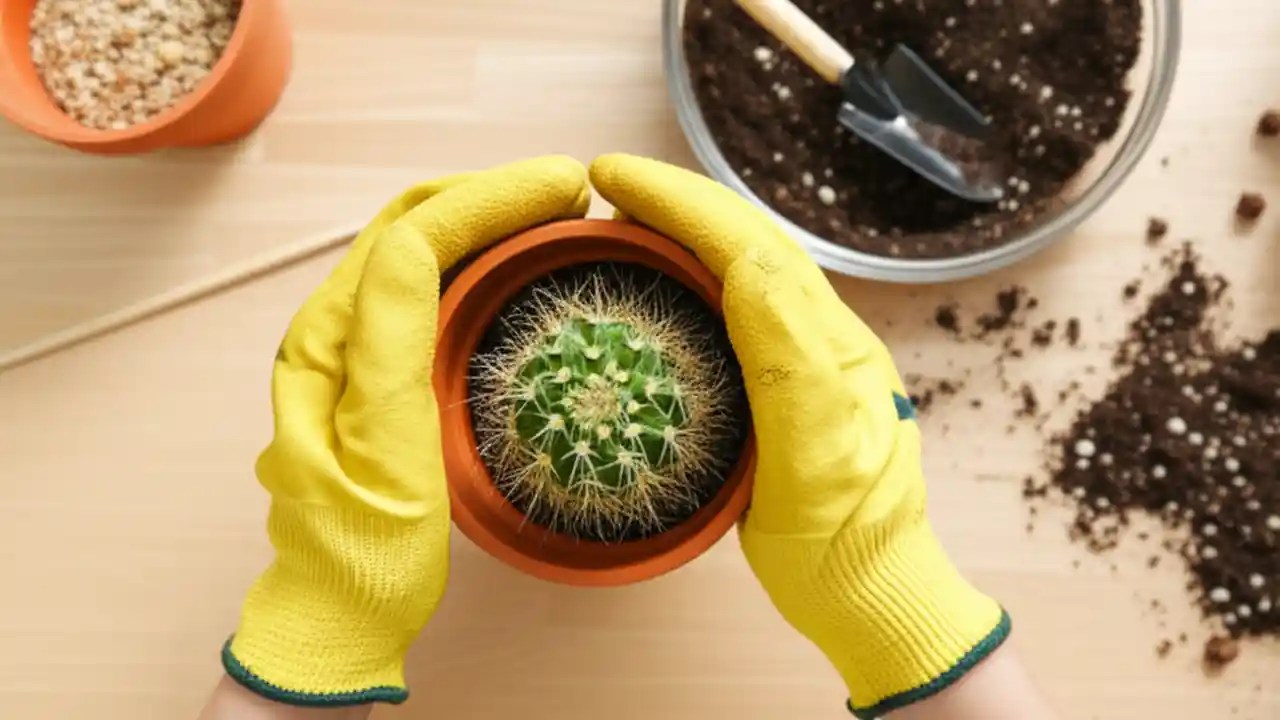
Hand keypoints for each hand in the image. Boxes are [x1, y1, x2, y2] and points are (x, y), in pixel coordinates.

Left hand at [222, 157, 590, 705]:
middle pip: (406, 222)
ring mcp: (351, 349)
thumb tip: (411, 250)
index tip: (563, 188)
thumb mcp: (383, 457)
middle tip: (566, 188)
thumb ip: (389, 351)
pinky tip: (513, 261)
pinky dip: (471, 255)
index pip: (411, 236)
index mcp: (331, 346)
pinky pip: (422, 285)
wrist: (340, 612)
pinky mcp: (375, 369)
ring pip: (413, 247)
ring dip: (480, 215)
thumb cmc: (366, 551)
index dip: (488, 198)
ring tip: (550, 210)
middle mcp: (332, 332)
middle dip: (485, 191)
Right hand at [590, 155, 1007, 717]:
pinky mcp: (799, 381)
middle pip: (750, 239)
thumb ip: (790, 369)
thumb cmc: (840, 546)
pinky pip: (746, 301)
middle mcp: (828, 338)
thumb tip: (751, 268)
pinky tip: (667, 278)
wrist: (874, 594)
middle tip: (606, 184)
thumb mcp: (813, 467)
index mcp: (829, 351)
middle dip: (679, 198)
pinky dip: (698, 269)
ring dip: (689, 225)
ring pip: (749, 263)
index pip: (748, 246)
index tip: (611, 176)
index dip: (679, 201)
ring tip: (627, 215)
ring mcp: (816, 357)